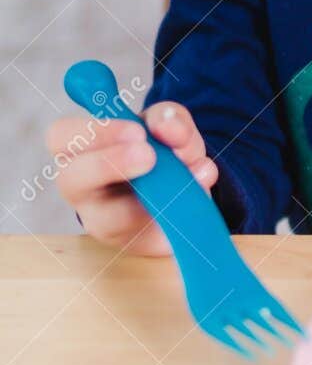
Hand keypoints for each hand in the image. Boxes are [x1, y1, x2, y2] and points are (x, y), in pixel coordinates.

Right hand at [44, 101, 218, 255]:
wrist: (180, 191)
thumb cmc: (160, 151)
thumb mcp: (167, 126)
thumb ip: (168, 118)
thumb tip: (168, 126)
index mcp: (79, 150)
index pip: (62, 137)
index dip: (95, 132)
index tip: (137, 131)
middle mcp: (82, 188)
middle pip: (70, 180)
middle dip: (109, 165)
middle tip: (149, 155)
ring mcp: (103, 222)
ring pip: (107, 220)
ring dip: (148, 199)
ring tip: (182, 181)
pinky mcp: (133, 246)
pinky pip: (150, 237)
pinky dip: (179, 214)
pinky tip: (196, 195)